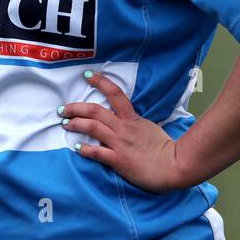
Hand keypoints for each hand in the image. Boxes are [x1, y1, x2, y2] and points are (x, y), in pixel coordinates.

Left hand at [61, 70, 185, 192]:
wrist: (176, 165)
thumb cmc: (166, 148)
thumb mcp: (150, 128)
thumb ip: (136, 124)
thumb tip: (128, 121)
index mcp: (132, 118)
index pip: (115, 94)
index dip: (100, 81)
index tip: (87, 75)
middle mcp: (123, 128)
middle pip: (95, 111)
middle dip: (76, 107)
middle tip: (63, 108)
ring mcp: (120, 143)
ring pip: (93, 127)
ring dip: (76, 124)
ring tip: (65, 124)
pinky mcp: (119, 160)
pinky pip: (97, 152)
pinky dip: (85, 149)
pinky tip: (77, 148)